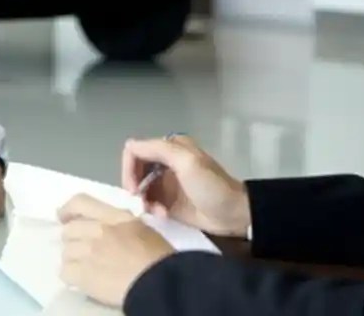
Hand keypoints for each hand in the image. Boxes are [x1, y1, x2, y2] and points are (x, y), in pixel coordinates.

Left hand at [58, 194, 173, 307]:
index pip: (80, 202)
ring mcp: (87, 251)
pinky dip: (71, 276)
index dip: (67, 209)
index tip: (63, 217)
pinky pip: (65, 272)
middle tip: (84, 251)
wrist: (159, 283)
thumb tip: (110, 228)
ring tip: (86, 268)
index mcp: (112, 216)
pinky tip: (82, 281)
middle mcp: (96, 229)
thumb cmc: (157, 256)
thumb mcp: (141, 228)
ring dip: (74, 259)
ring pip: (66, 252)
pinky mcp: (82, 274)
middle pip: (69, 230)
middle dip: (74, 241)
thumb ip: (120, 224)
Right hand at [121, 135, 249, 236]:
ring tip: (154, 212)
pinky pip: (149, 202)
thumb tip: (130, 147)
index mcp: (170, 147)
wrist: (234, 214)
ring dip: (143, 200)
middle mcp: (165, 162)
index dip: (129, 169)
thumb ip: (158, 149)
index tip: (133, 189)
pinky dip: (150, 209)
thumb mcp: (187, 162)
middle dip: (134, 186)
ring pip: (140, 188)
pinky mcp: (169, 202)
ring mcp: (167, 183)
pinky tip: (162, 216)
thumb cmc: (211, 187)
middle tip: (139, 203)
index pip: (135, 151)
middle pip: (135, 169)